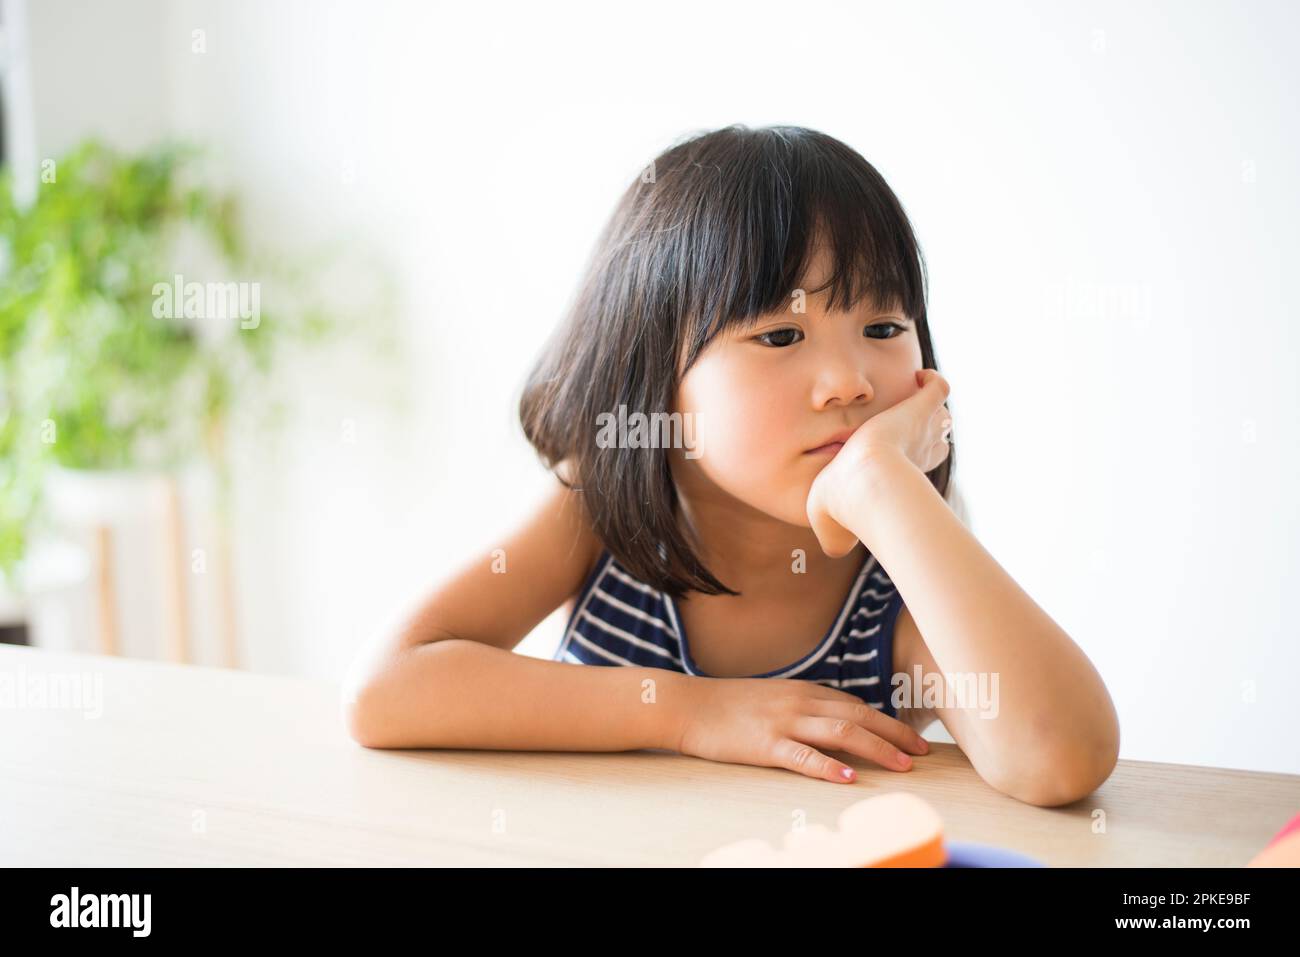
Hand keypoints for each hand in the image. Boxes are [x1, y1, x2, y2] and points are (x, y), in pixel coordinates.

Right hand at [674, 676, 929, 782]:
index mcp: (802, 691)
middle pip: (859, 716)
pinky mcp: (765, 744)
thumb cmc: (727, 705)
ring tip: (903, 765)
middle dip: (895, 734)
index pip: (855, 705)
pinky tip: (850, 777)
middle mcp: (799, 702)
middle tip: (923, 752)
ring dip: (878, 748)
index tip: (911, 737)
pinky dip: (830, 766)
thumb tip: (831, 722)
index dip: (887, 721)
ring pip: (842, 732)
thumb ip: (802, 707)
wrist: (687, 705)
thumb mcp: (772, 698)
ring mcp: (783, 722)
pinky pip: (804, 756)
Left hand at [806, 369, 952, 556]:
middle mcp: (917, 455)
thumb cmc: (846, 505)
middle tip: (912, 423)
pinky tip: (917, 376)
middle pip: (936, 440)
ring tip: (915, 393)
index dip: (911, 458)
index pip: (916, 466)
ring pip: (939, 415)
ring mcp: (920, 432)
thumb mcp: (832, 528)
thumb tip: (836, 549)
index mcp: (900, 479)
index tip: (897, 453)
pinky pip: (937, 387)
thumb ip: (834, 539)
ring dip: (928, 406)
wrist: (863, 483)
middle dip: (927, 432)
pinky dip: (931, 380)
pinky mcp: (917, 409)